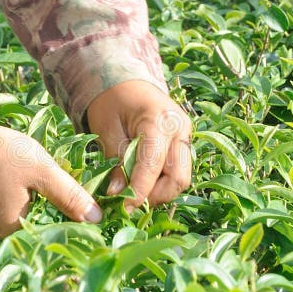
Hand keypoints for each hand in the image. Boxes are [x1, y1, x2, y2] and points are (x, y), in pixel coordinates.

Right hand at [0, 116, 102, 240]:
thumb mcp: (42, 170)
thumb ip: (69, 196)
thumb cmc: (1, 152)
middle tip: (43, 182)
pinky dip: (5, 199)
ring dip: (23, 203)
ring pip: (12, 218)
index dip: (61, 215)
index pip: (46, 231)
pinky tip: (8, 180)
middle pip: (29, 226)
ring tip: (25, 180)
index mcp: (10, 230)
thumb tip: (97, 219)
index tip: (66, 196)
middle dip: (42, 207)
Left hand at [86, 80, 191, 211]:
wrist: (124, 83)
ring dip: (159, 192)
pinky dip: (161, 183)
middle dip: (154, 196)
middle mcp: (180, 129)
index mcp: (159, 120)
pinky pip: (178, 171)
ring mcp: (186, 136)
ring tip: (134, 194)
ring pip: (181, 179)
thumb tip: (117, 194)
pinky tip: (142, 183)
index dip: (138, 192)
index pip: (153, 166)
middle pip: (178, 178)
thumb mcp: (106, 130)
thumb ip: (115, 161)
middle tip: (128, 203)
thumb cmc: (111, 102)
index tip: (122, 208)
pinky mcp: (184, 143)